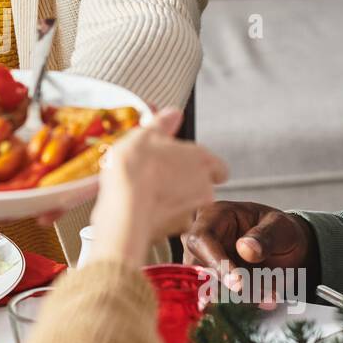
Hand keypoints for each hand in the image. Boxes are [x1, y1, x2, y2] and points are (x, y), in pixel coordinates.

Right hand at [87, 108, 227, 267]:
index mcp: (202, 159)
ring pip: (186, 202)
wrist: (124, 210)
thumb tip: (173, 113)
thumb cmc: (136, 170)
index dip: (204, 165)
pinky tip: (143, 206)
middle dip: (183, 181)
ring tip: (146, 190)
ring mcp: (192, 209)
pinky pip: (171, 220)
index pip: (219, 166)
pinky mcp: (176, 229)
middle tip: (159, 173)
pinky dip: (160, 215)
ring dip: (172, 198)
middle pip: (200, 184)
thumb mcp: (145, 135)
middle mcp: (204, 186)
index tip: (187, 162)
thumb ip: (163, 123)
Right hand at [182, 200, 317, 294]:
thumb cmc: (279, 230)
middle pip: (198, 269)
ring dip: (241, 297)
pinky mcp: (209, 284)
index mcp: (214, 217)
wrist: (284, 248)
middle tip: (265, 292)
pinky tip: (267, 299)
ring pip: (209, 289)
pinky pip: (220, 300)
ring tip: (271, 295)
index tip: (238, 282)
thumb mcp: (280, 227)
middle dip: (231, 286)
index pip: (201, 239)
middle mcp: (200, 240)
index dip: (216, 262)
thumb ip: (265, 236)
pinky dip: (244, 304)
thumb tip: (244, 248)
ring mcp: (201, 264)